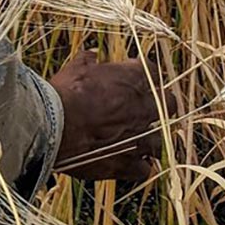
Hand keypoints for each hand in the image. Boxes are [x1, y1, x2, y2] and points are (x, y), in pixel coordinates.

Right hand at [48, 49, 162, 183]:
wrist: (55, 127)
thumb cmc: (65, 94)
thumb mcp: (75, 69)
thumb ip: (88, 61)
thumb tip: (91, 54)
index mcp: (134, 80)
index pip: (151, 70)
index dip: (143, 72)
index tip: (133, 74)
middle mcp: (144, 109)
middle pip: (169, 104)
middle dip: (161, 105)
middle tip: (145, 108)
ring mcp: (139, 139)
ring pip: (158, 141)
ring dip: (149, 140)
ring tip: (135, 141)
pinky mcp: (128, 165)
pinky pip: (144, 170)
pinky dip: (138, 167)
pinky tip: (128, 164)